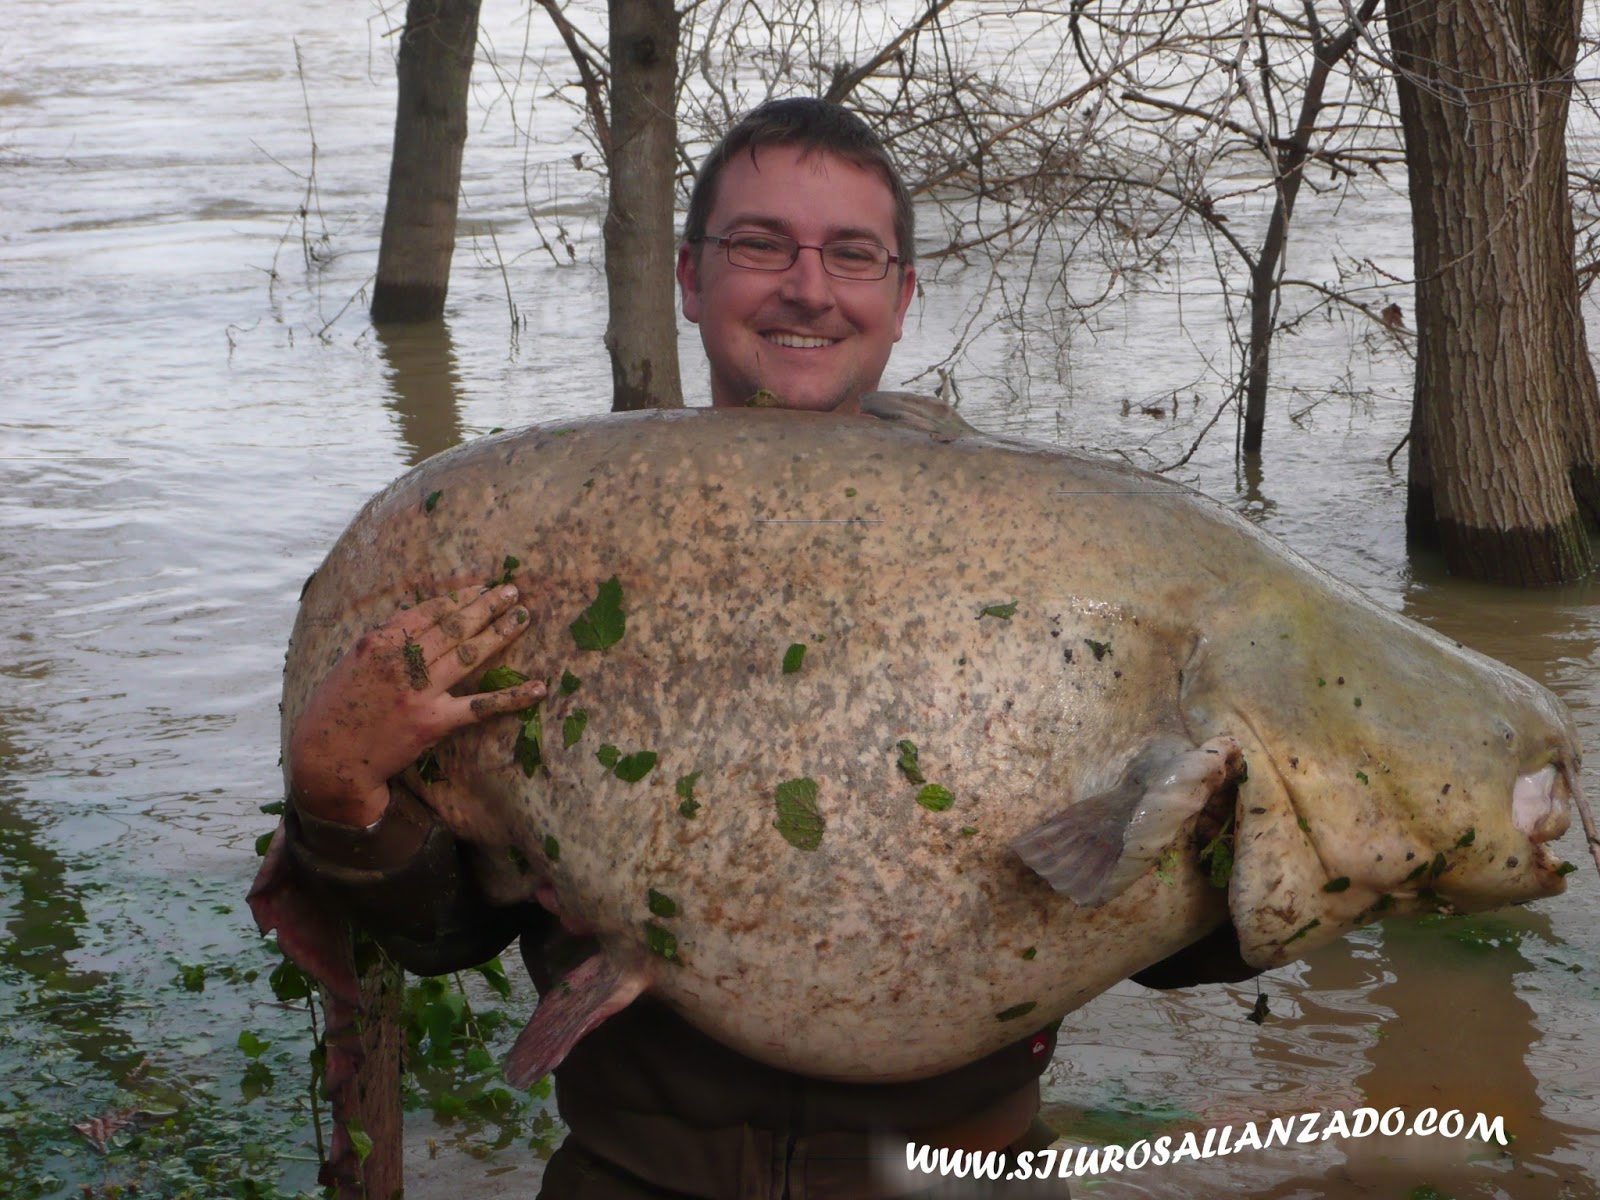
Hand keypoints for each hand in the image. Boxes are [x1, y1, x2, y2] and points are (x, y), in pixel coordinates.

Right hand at [288, 584, 545, 826]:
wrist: (327, 760)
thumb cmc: (336, 709)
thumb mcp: (351, 662)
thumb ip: (386, 640)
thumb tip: (421, 618)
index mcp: (378, 642)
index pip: (429, 611)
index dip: (461, 597)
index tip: (482, 586)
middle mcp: (401, 663)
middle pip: (454, 627)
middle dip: (486, 606)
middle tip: (511, 591)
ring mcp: (420, 693)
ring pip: (468, 655)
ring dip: (499, 633)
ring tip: (522, 617)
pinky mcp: (433, 723)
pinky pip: (479, 707)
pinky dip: (511, 697)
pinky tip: (537, 688)